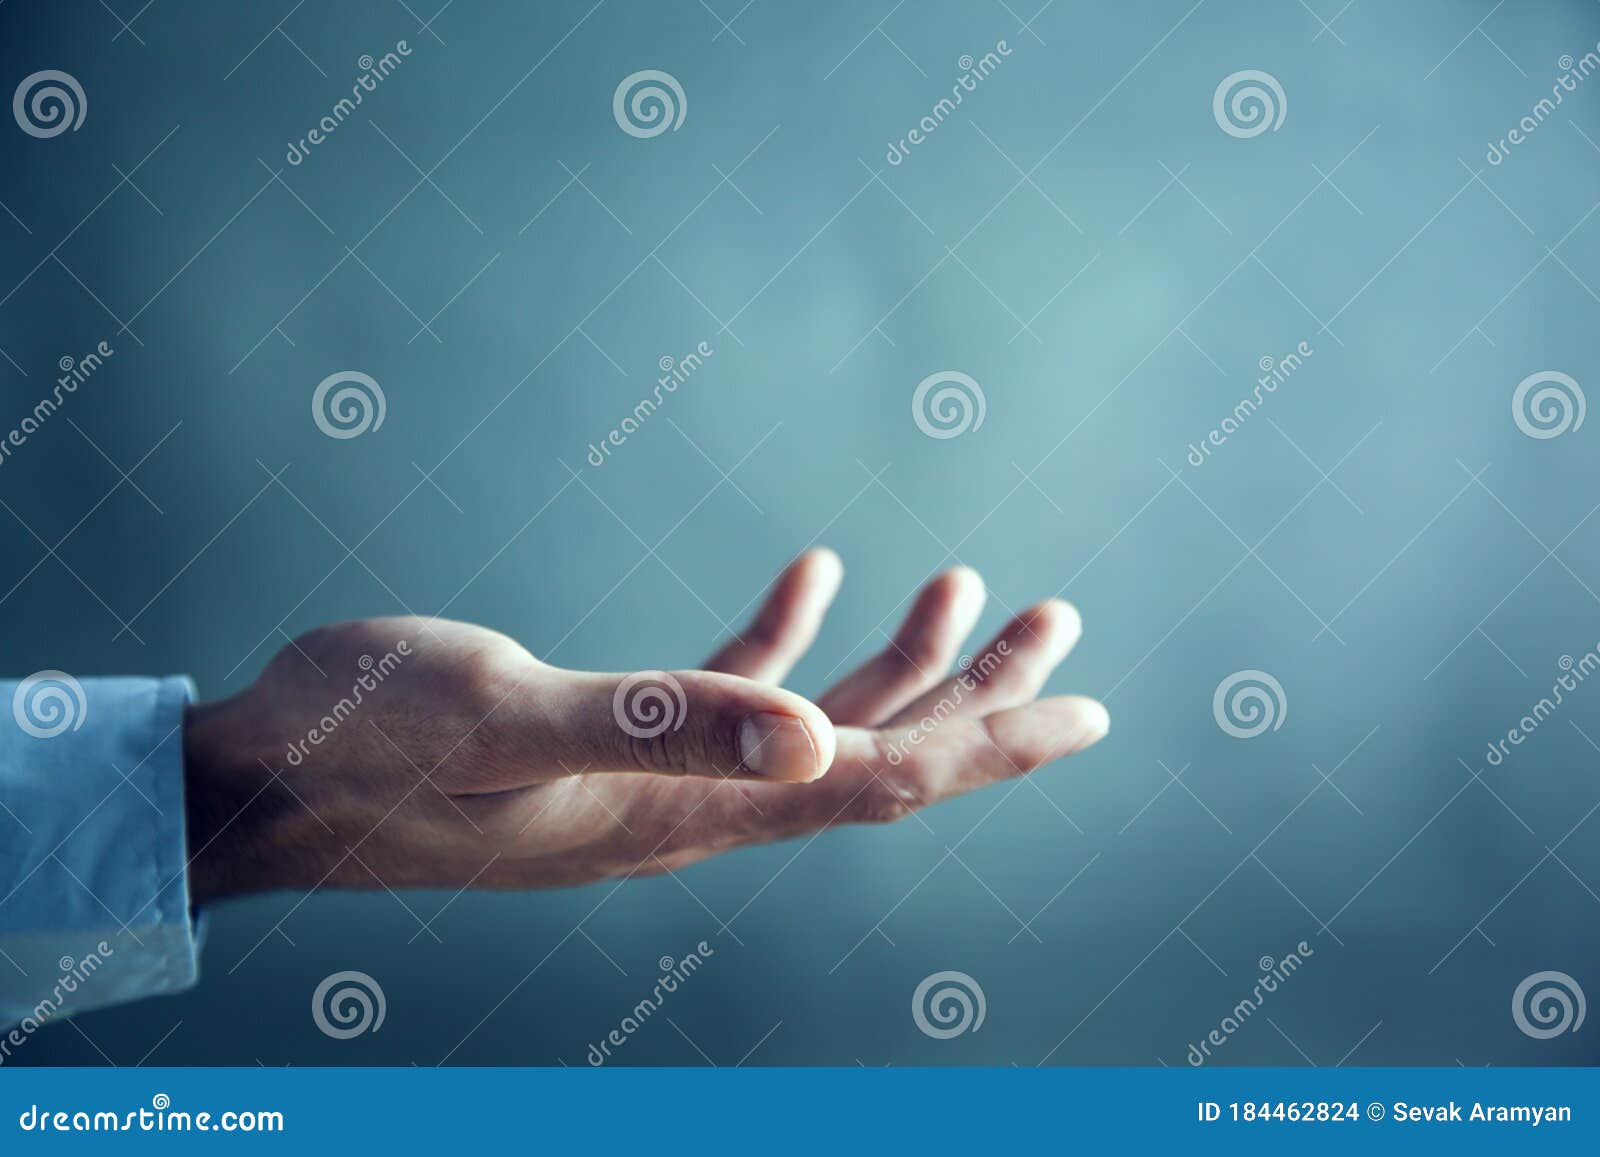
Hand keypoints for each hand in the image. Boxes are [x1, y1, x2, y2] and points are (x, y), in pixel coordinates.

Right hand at [182, 550, 1107, 901]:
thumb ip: (661, 721)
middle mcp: (697, 803)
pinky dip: (786, 636)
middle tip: (1064, 620)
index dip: (993, 743)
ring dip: (901, 657)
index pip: (882, 780)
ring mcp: (659, 774)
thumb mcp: (510, 716)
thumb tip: (815, 732)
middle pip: (879, 751)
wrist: (271, 780)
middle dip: (981, 691)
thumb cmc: (371, 744)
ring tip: (972, 582)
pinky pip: (732, 690)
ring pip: (820, 720)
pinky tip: (814, 572)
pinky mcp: (612, 736)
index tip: (1092, 710)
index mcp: (692, 809)